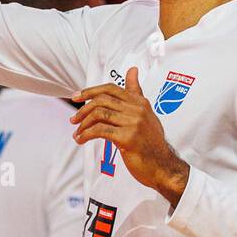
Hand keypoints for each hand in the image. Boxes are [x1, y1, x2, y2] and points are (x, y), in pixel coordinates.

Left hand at [71, 66, 189, 205]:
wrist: (163, 167)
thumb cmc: (151, 143)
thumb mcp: (146, 114)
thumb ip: (136, 93)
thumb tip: (132, 70)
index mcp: (140, 102)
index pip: (111, 88)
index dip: (90, 91)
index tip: (75, 96)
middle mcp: (138, 110)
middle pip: (102, 100)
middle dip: (83, 109)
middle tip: (73, 120)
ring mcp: (134, 123)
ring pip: (99, 114)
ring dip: (83, 124)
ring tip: (77, 132)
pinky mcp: (128, 138)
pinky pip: (99, 131)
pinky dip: (86, 135)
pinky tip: (81, 140)